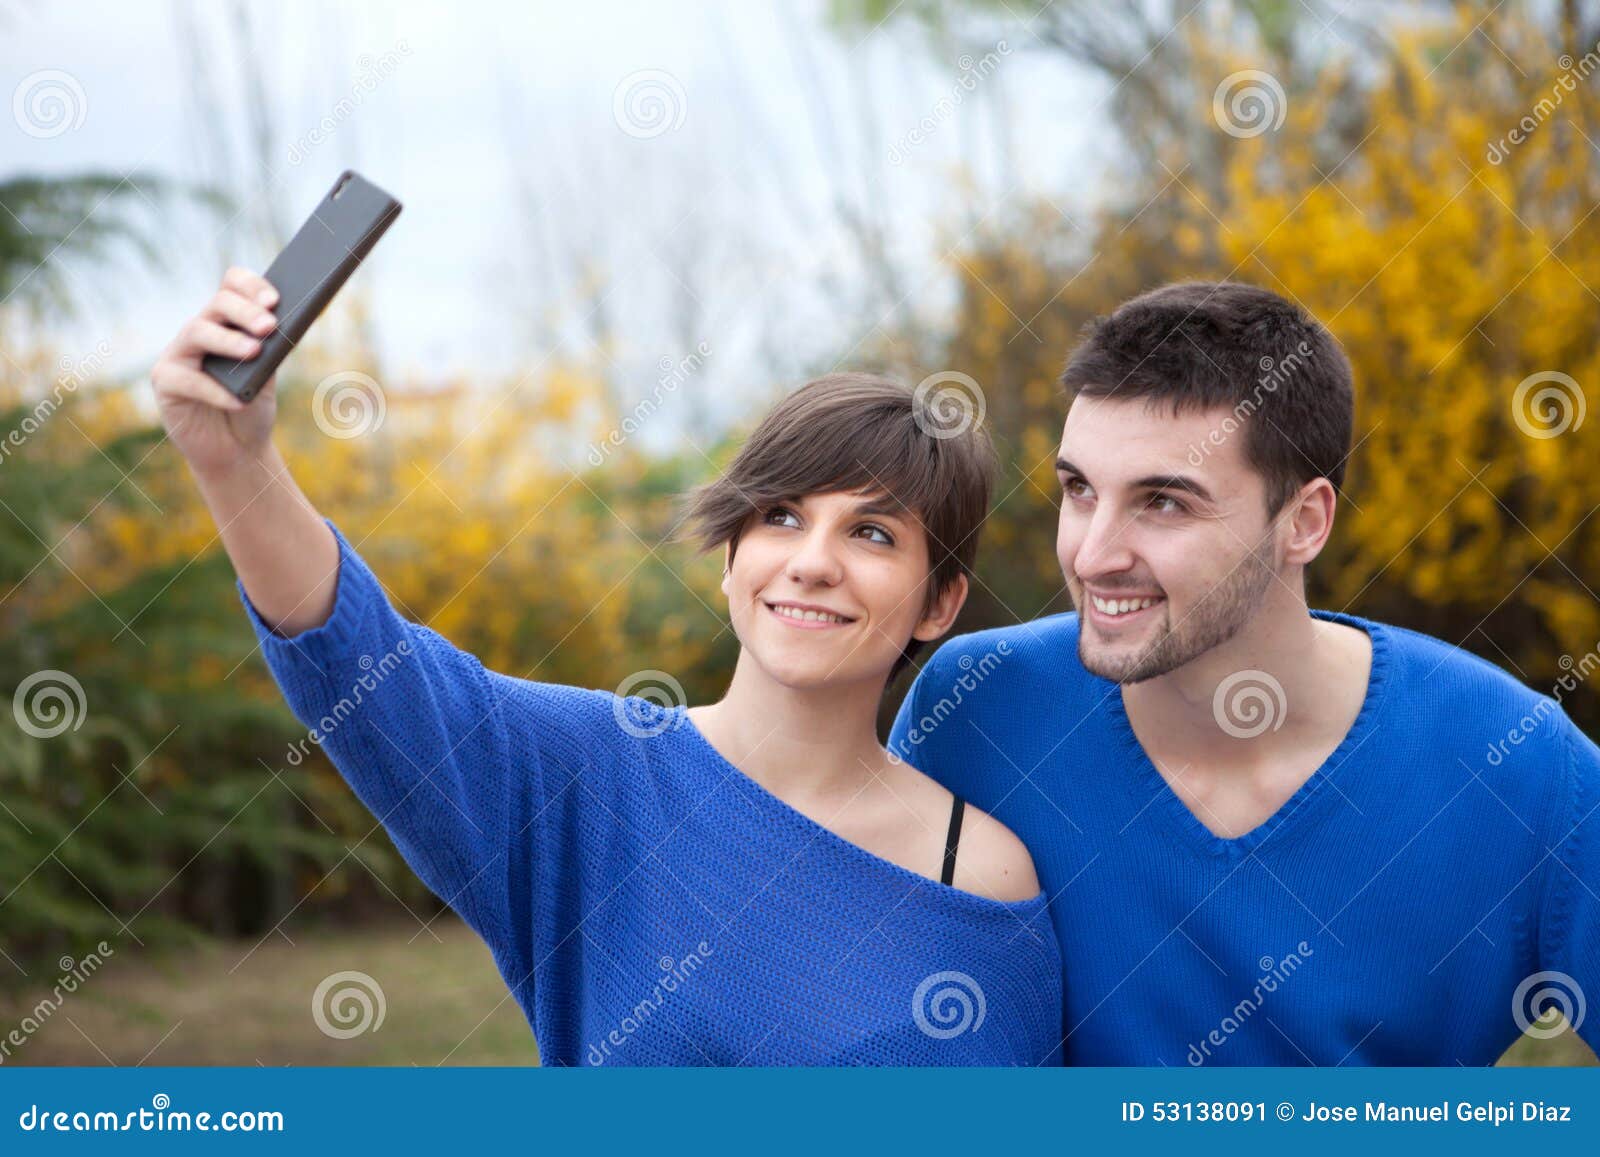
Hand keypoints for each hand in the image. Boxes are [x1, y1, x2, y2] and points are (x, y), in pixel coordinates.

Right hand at [152, 266, 280, 478]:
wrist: (238, 449)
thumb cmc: (252, 406)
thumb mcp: (268, 373)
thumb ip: (270, 348)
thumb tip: (280, 326)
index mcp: (228, 321)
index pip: (232, 285)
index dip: (251, 286)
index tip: (275, 300)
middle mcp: (201, 329)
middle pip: (218, 303)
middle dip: (245, 312)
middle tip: (269, 326)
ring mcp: (179, 353)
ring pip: (197, 331)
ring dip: (228, 341)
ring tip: (255, 352)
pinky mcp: (165, 381)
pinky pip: (187, 379)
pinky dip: (216, 391)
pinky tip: (238, 401)